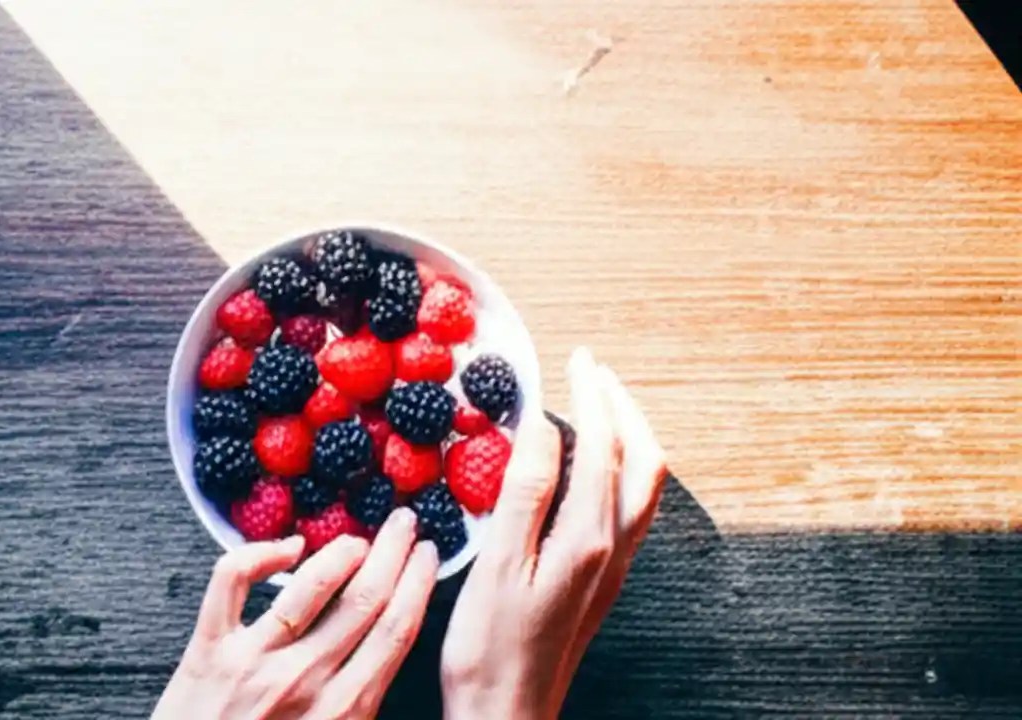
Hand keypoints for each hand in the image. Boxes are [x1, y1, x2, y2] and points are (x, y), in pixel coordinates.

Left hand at [153, 507, 438, 719]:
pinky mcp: (209, 648)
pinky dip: (260, 553)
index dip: (418, 584)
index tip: (428, 554)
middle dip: (392, 553)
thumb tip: (388, 656)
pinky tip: (288, 546)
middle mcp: (304, 679)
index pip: (396, 630)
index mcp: (345, 710)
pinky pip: (233, 582)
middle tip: (404, 522)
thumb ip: (362, 707)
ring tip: (359, 534)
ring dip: (343, 549)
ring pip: (310, 586)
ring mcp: (254, 660)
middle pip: (364, 600)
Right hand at [440, 348, 667, 718]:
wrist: (508, 714)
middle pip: (642, 461)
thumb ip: (524, 493)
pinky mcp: (601, 581)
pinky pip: (627, 509)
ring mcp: (611, 567)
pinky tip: (587, 469)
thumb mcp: (496, 564)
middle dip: (623, 408)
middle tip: (593, 372)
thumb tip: (542, 428)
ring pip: (642, 486)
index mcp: (587, 539)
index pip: (602, 446)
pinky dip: (616, 470)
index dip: (592, 395)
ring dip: (627, 437)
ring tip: (596, 407)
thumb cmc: (491, 649)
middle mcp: (612, 550)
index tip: (577, 358)